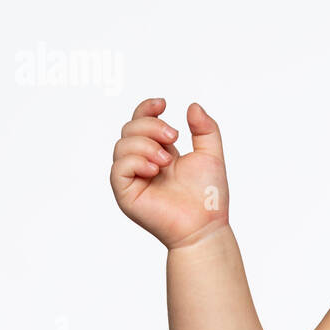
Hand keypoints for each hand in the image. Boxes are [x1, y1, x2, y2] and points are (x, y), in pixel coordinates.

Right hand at [110, 98, 230, 249]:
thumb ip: (205, 130)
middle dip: (151, 125)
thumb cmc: (208, 196)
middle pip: (129, 129)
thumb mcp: (211, 155)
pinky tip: (155, 169)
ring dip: (146, 144)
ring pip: (122, 145)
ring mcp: (132, 178)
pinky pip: (119, 167)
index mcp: (159, 152)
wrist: (205, 226)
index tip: (163, 104)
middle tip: (174, 137)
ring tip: (167, 160)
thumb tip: (192, 105)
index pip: (141, 122)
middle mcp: (142, 163)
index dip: (147, 109)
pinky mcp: (125, 193)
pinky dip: (136, 161)